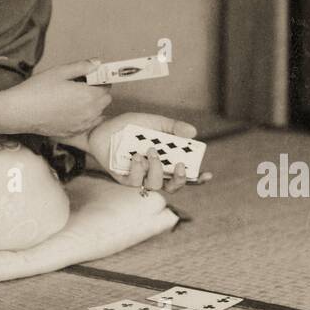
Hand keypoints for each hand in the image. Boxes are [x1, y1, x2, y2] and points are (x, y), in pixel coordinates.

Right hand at [0, 59, 111, 138]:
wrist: (20, 112)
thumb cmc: (37, 90)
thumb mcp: (59, 72)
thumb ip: (82, 66)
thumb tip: (97, 63)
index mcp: (88, 95)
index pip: (107, 86)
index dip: (100, 80)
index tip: (91, 77)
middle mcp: (90, 112)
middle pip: (105, 100)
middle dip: (98, 92)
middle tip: (81, 86)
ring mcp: (82, 125)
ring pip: (97, 113)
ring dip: (92, 105)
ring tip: (73, 98)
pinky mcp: (74, 132)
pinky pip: (87, 123)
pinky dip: (85, 117)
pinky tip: (69, 110)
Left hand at [85, 112, 212, 195]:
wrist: (102, 128)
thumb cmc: (129, 126)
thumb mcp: (153, 122)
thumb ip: (172, 127)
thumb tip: (193, 131)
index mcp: (166, 160)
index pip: (185, 174)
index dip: (198, 178)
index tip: (207, 175)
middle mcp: (155, 172)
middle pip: (173, 187)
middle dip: (179, 180)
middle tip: (179, 166)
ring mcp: (140, 177)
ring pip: (154, 185)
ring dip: (156, 170)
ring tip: (151, 152)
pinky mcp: (125, 179)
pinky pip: (135, 182)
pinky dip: (138, 169)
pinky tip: (136, 156)